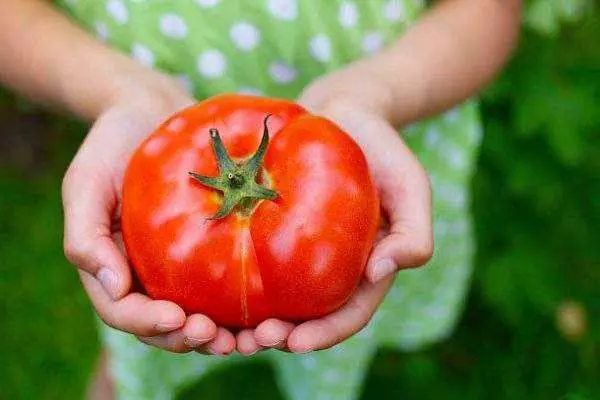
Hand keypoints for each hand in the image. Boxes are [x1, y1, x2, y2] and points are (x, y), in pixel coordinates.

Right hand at [62, 77, 235, 354]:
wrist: (152, 111)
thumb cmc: (112, 144)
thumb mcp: (86, 182)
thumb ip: (86, 234)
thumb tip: (113, 288)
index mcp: (112, 266)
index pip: (124, 311)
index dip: (149, 324)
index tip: (179, 320)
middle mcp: (146, 273)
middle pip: (164, 325)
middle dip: (190, 339)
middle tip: (220, 338)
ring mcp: (178, 264)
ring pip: (197, 314)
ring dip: (220, 334)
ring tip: (247, 338)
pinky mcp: (210, 248)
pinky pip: (223, 284)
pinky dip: (240, 306)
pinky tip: (265, 310)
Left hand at [235, 95, 433, 354]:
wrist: (342, 112)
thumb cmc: (381, 147)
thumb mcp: (410, 185)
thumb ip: (414, 231)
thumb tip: (383, 272)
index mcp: (365, 269)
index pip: (348, 315)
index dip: (323, 335)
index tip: (291, 343)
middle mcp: (330, 267)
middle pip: (306, 316)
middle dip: (279, 337)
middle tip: (249, 340)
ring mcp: (298, 249)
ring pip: (274, 297)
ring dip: (250, 321)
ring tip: (222, 330)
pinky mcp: (271, 228)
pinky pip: (252, 257)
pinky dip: (234, 279)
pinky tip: (208, 286)